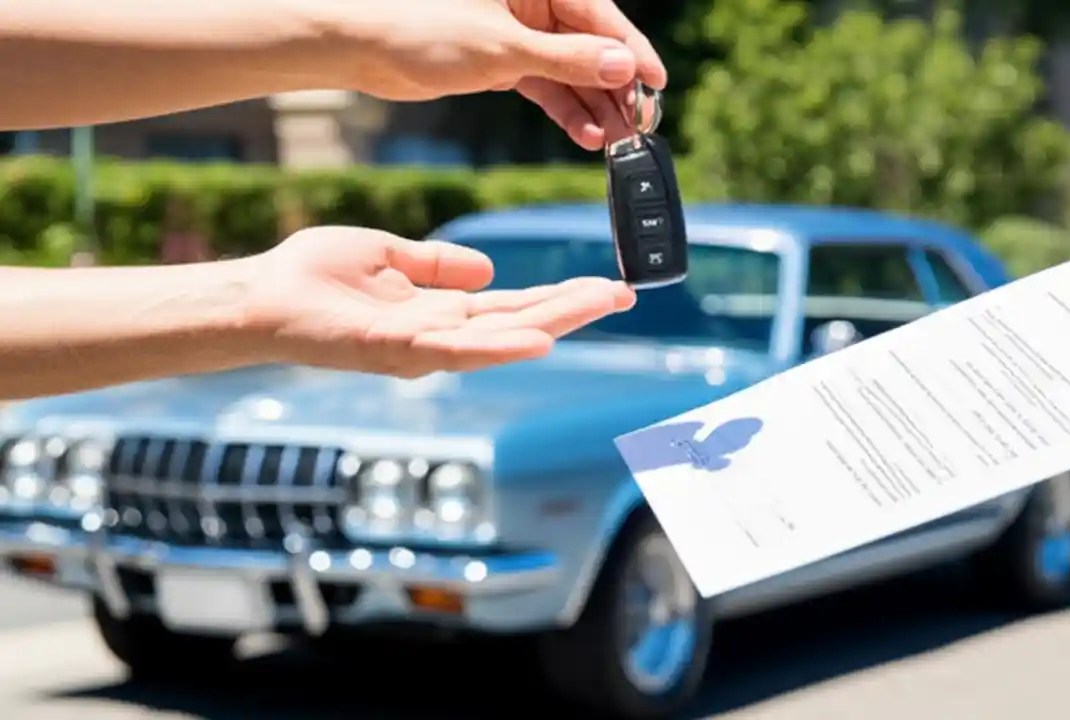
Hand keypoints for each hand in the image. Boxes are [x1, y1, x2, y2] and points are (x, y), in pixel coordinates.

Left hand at [240, 227, 635, 375]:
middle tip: (625, 294)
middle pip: (520, 321)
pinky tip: (540, 339)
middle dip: (574, 309)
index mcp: (439, 313)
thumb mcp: (387, 254)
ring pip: (502, 336)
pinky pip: (458, 351)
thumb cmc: (312, 277)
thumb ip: (436, 263)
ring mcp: (422, 348)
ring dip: (556, 323)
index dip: (558, 296)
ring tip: (601, 303)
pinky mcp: (398, 350)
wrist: (258, 297)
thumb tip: (488, 268)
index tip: (602, 284)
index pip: (512, 304)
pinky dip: (501, 347)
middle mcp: (440, 336)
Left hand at [346, 0, 666, 149]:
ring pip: (572, 70)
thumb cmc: (423, 29)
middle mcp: (534, 2)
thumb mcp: (505, 48)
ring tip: (617, 142)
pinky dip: (566, 110)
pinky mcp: (504, 60)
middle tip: (642, 124)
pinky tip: (586, 136)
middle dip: (617, 87)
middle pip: (592, 45)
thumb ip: (567, 58)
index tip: (657, 83)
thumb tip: (622, 66)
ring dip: (595, 106)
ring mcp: (520, 32)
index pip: (601, 15)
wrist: (363, 48)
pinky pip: (548, 85)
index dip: (632, 52)